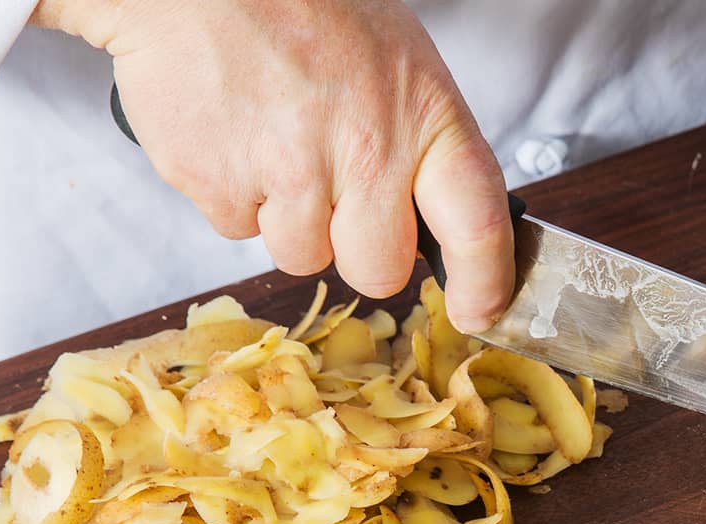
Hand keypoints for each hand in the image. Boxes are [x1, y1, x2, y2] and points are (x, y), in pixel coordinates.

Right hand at [33, 0, 512, 330]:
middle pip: (379, 270)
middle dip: (358, 250)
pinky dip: (234, 194)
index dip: (485, 283)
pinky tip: (235, 134)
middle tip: (337, 194)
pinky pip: (237, 229)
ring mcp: (291, 174)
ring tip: (276, 141)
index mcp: (423, 114)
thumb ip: (418, 141)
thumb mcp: (395, 59)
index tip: (479, 311)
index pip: (479, 225)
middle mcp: (365, 151)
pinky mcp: (220, 187)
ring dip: (290, 220)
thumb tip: (438, 218)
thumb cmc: (301, 4)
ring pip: (303, 257)